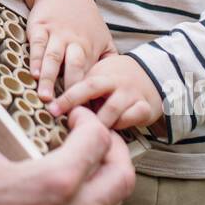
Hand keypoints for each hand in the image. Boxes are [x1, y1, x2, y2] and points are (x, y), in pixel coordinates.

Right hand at [17, 0, 116, 102]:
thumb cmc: (84, 20)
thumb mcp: (102, 37)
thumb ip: (108, 60)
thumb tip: (112, 87)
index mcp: (91, 49)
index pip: (90, 76)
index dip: (87, 95)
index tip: (85, 115)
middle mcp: (75, 42)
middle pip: (75, 67)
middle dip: (70, 88)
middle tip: (63, 110)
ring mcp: (57, 34)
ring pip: (54, 58)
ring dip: (49, 78)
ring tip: (44, 97)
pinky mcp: (40, 27)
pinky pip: (38, 44)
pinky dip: (35, 59)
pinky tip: (33, 74)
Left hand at [50, 53, 164, 132]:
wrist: (152, 73)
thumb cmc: (116, 80)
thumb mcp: (98, 77)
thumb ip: (81, 88)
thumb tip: (52, 102)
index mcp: (99, 74)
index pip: (80, 83)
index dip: (66, 97)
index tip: (52, 109)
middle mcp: (114, 81)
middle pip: (92, 88)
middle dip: (76, 104)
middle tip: (66, 121)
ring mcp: (130, 93)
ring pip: (112, 110)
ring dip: (99, 122)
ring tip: (90, 132)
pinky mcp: (145, 106)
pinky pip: (133, 117)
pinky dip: (122, 125)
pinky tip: (114, 132)